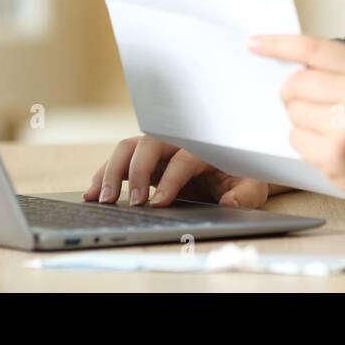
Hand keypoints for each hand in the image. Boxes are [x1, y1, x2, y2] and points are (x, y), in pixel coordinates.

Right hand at [82, 135, 269, 208]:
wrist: (233, 168)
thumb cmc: (242, 176)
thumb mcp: (252, 185)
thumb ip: (245, 194)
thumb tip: (230, 202)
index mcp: (203, 146)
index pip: (182, 158)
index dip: (170, 180)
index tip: (159, 203)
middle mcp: (177, 141)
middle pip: (149, 144)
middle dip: (137, 172)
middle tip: (131, 203)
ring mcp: (158, 149)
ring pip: (129, 148)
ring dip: (112, 170)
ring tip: (102, 199)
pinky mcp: (145, 159)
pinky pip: (120, 160)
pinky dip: (103, 174)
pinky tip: (92, 193)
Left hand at [247, 33, 344, 209]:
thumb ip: (332, 68)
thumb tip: (282, 59)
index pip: (312, 48)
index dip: (278, 44)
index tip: (253, 43)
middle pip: (295, 83)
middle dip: (292, 93)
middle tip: (314, 105)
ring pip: (293, 110)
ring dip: (302, 120)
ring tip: (330, 128)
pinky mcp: (334, 154)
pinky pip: (295, 136)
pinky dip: (305, 141)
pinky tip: (329, 145)